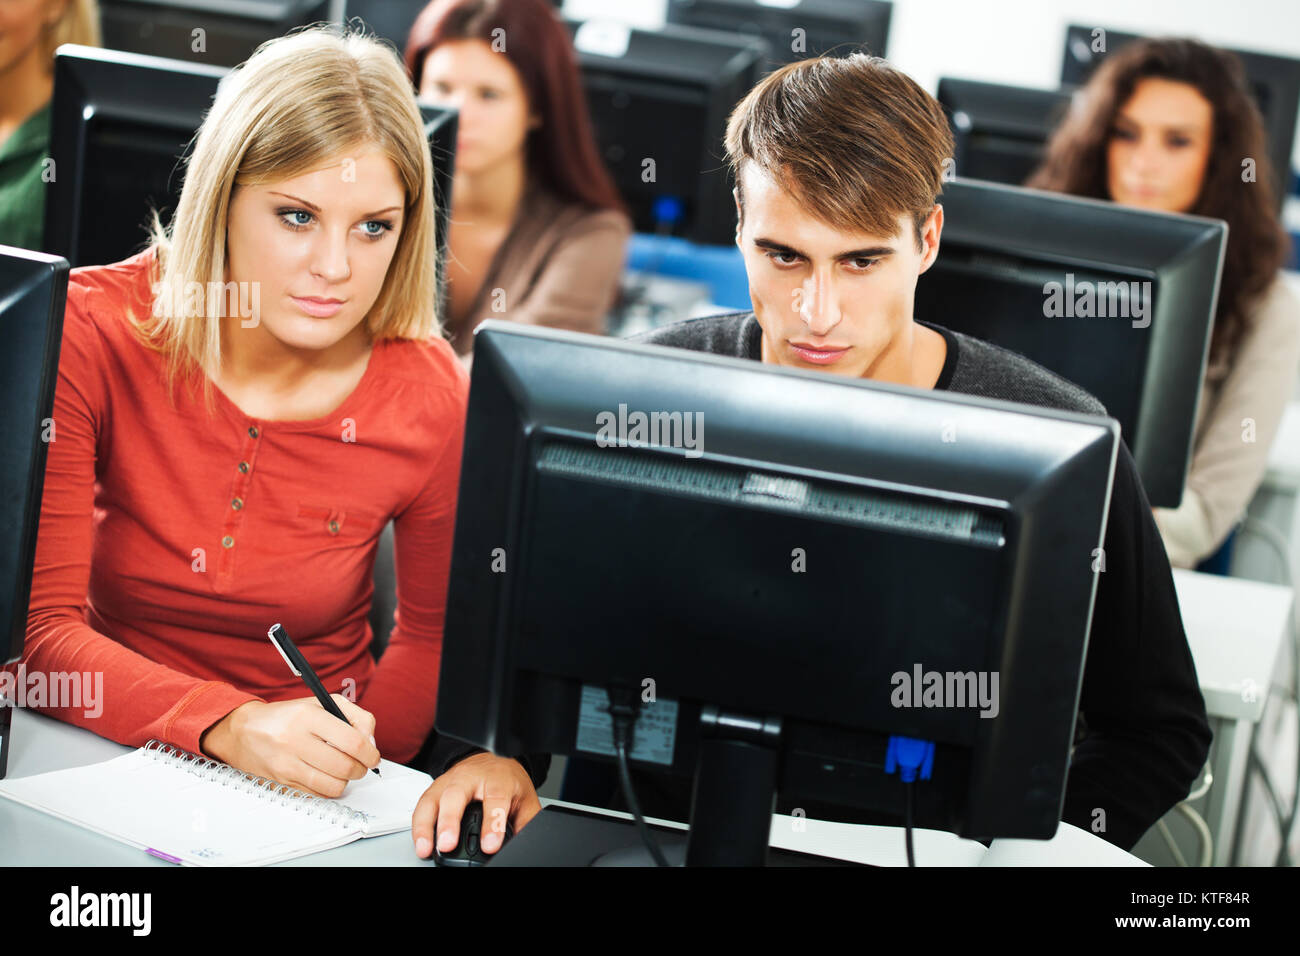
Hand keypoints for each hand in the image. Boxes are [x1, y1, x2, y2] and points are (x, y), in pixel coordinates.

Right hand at [199, 695, 380, 797]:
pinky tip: (326, 775)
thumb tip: (371, 743)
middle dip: (361, 769)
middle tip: (361, 764)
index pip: (352, 742)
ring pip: (333, 785)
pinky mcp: (282, 781)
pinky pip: (318, 794)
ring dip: (347, 781)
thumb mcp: (322, 703)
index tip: (373, 755)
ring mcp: (287, 764)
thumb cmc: (289, 717)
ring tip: (344, 770)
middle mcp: (295, 740)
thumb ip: (355, 717)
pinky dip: (329, 788)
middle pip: (345, 767)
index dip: (370, 753)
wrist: (243, 731)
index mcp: (308, 716)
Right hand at [411, 752, 540, 858]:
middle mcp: (470, 778)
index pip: (495, 800)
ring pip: (434, 799)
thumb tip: (527, 843)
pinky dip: (418, 825)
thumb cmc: (506, 780)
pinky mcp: (435, 789)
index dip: (492, 824)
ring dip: (427, 825)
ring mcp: (449, 781)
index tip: (490, 845)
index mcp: (498, 779)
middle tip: (448, 845)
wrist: (492, 760)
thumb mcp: (524, 798)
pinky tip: (420, 842)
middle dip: (450, 821)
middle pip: (457, 795)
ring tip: (426, 848)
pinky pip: (422, 805)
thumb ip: (526, 823)